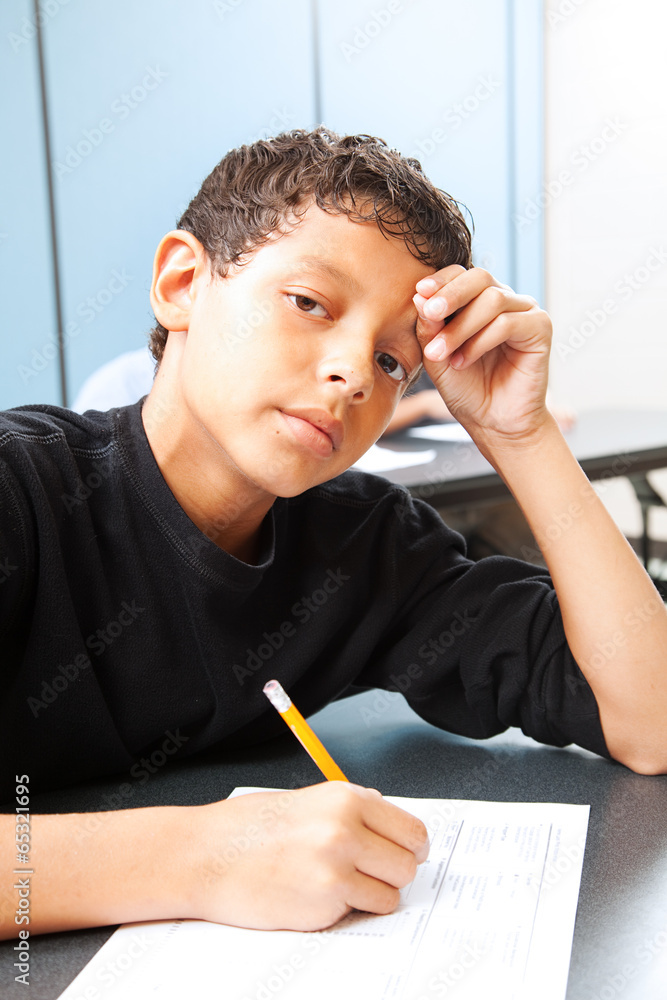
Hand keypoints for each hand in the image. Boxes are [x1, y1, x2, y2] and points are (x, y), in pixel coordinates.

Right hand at [188, 782, 428, 930]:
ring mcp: (336, 866)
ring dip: (374, 895)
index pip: (411, 829)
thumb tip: (392, 830)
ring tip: (340, 886)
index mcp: (345, 797)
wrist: (205, 855)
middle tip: (370, 874)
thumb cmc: (248, 829)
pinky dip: (351, 910)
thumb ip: (350, 812)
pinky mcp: (324, 901)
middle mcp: (346, 828)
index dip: (411, 847)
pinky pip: (364, 911)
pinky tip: (320, 897)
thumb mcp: (307, 801)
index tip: (406, 855)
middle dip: (393, 873)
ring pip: (392, 892)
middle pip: (408, 863)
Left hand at [413, 266, 551, 440]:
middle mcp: (504, 301)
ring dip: (461, 327)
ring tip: (441, 354)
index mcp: (478, 302)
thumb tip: (419, 296)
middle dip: (451, 294)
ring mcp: (524, 312)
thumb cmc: (466, 390)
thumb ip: (429, 329)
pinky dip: (481, 341)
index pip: (461, 274)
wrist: (492, 422)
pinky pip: (508, 322)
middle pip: (479, 277)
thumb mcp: (437, 358)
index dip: (440, 281)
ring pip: (492, 299)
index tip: (419, 293)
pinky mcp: (540, 328)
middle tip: (429, 313)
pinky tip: (464, 360)